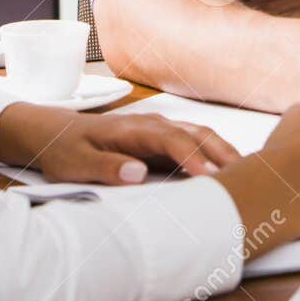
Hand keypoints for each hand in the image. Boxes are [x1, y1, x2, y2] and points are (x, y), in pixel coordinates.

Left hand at [0, 103, 240, 184]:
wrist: (51, 132)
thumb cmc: (64, 150)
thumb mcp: (75, 164)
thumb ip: (106, 168)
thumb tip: (140, 173)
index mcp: (132, 129)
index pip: (171, 140)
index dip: (192, 156)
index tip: (209, 175)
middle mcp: (151, 125)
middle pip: (196, 133)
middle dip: (222, 151)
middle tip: (248, 174)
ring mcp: (158, 131)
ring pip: (199, 135)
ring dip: (223, 151)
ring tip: (248, 172)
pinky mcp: (159, 142)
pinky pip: (193, 143)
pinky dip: (214, 153)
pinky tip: (227, 169)